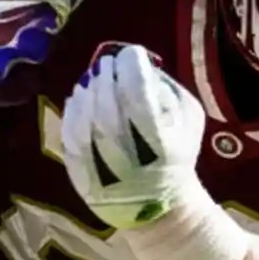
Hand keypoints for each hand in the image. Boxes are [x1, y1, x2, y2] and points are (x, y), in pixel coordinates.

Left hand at [61, 44, 207, 229]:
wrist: (158, 204)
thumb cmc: (177, 156)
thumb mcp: (189, 119)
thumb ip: (168, 89)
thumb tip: (139, 66)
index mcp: (158, 135)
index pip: (137, 84)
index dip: (132, 63)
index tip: (132, 55)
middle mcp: (125, 147)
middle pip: (108, 96)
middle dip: (108, 72)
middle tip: (110, 63)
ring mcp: (98, 160)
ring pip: (86, 111)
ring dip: (89, 87)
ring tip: (96, 78)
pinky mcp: (79, 169)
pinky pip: (69, 130)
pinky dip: (73, 108)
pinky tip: (81, 96)